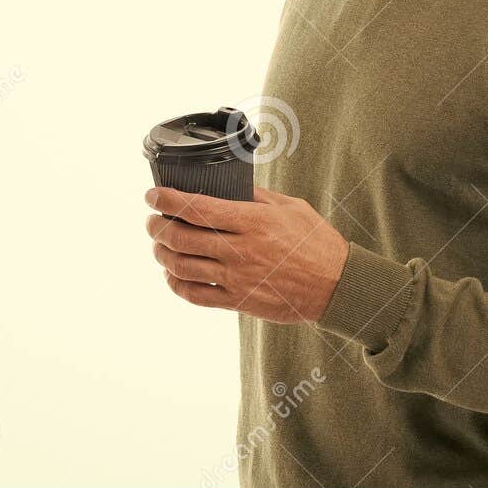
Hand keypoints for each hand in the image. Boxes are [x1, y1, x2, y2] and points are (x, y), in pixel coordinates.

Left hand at [145, 185, 349, 323]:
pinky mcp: (237, 301)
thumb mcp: (291, 207)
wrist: (335, 286)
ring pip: (181, 267)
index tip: (152, 195)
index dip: (167, 200)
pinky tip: (172, 275)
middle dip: (157, 226)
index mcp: (252, 222)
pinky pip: (195, 295)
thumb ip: (257, 196)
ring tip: (158, 245)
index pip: (197, 208)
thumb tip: (231, 186)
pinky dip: (176, 284)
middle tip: (151, 220)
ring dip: (162, 253)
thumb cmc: (317, 243)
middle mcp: (239, 250)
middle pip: (181, 237)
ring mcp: (236, 278)